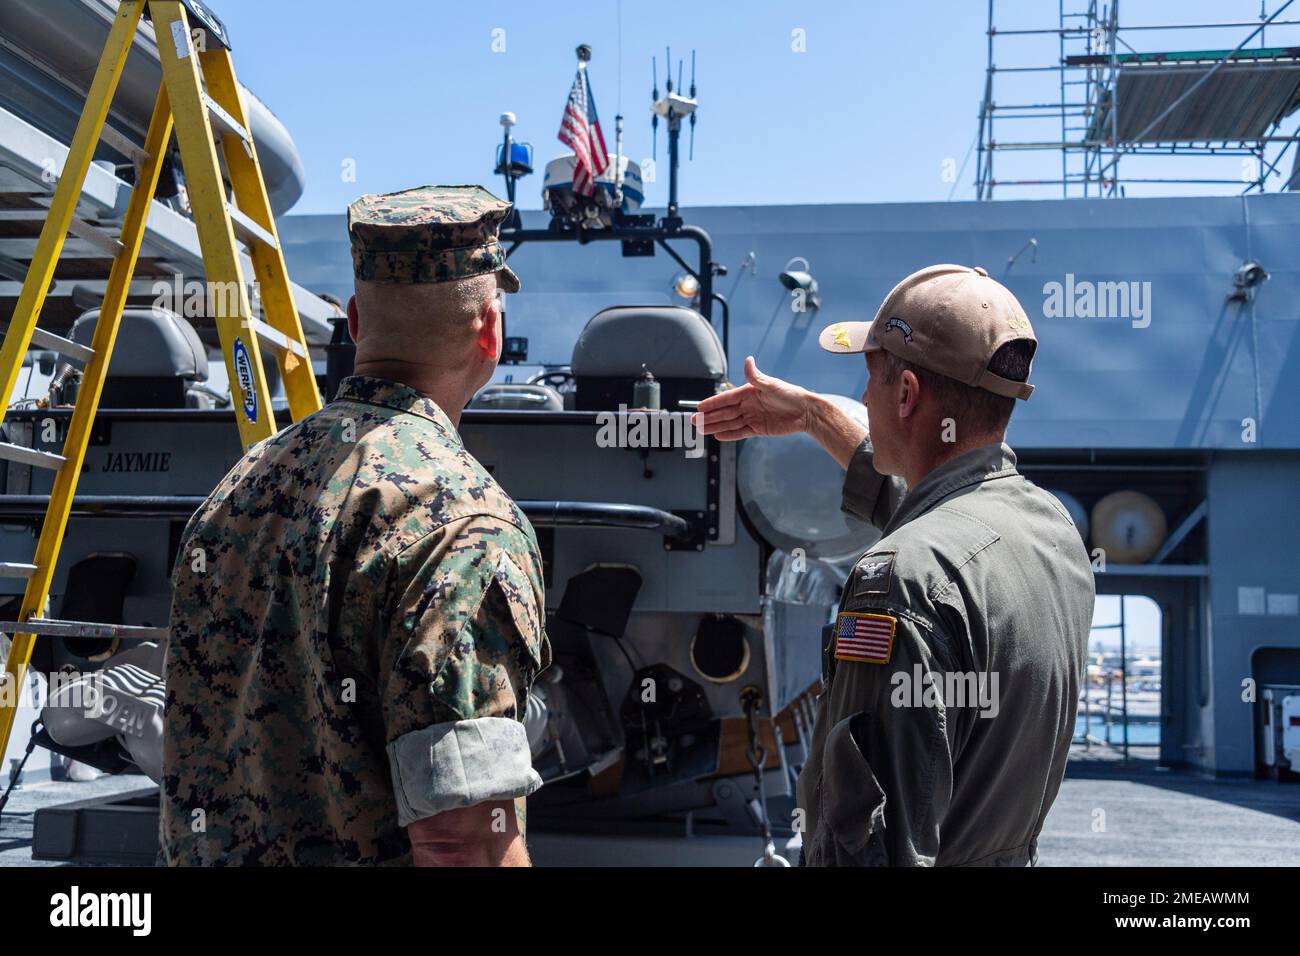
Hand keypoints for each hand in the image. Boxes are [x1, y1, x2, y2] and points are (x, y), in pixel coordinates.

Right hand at [694, 356, 812, 440]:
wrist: (806, 412)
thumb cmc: (791, 394)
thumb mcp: (772, 385)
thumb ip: (756, 376)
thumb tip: (747, 360)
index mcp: (749, 392)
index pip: (726, 399)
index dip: (712, 403)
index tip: (700, 407)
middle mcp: (748, 405)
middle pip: (725, 412)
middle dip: (709, 417)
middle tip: (694, 421)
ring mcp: (753, 417)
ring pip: (730, 423)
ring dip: (715, 426)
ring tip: (701, 430)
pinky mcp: (759, 429)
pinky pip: (740, 432)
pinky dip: (729, 434)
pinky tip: (718, 436)